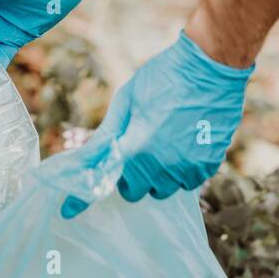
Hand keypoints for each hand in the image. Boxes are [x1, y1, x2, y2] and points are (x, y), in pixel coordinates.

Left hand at [52, 31, 252, 217]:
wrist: (211, 65)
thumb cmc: (163, 78)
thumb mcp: (126, 101)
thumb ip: (106, 134)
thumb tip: (84, 158)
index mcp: (136, 148)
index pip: (104, 182)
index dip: (82, 199)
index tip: (67, 212)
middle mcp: (161, 165)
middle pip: (136, 192)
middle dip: (131, 177)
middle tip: (135, 153)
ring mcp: (187, 167)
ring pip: (163, 189)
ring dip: (157, 176)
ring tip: (162, 147)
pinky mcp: (208, 164)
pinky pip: (188, 182)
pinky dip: (181, 171)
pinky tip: (182, 146)